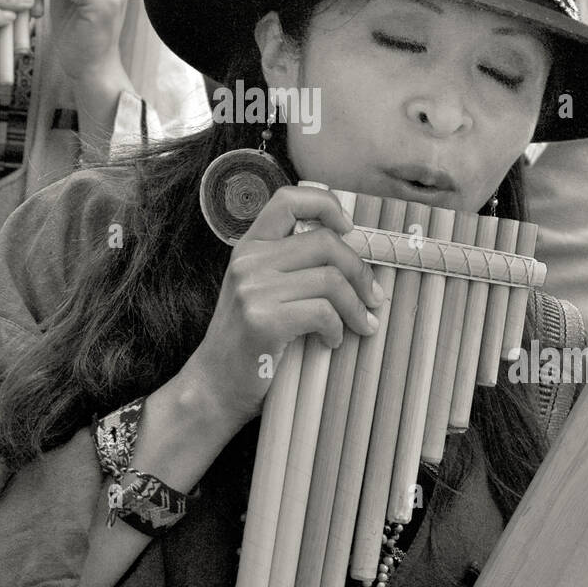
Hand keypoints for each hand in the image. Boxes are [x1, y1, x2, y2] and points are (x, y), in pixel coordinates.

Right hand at [190, 184, 384, 429]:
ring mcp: (253, 289)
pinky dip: (338, 329)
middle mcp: (248, 260)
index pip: (289, 198)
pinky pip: (322, 311)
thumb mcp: (261, 292)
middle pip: (325, 242)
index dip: (327, 205)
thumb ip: (290, 267)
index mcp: (249, 246)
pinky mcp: (262, 319)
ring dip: (356, 306)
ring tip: (361, 325)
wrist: (214, 388)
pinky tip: (330, 342)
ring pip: (330, 279)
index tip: (349, 230)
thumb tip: (353, 254)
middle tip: (373, 299)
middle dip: (360, 271)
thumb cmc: (249, 343)